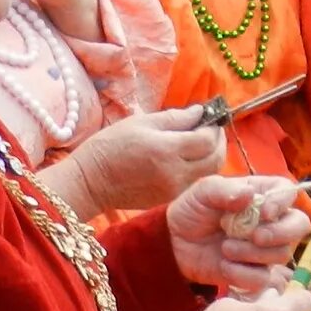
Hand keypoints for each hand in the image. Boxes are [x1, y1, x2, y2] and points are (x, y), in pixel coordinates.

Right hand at [49, 106, 225, 217]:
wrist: (91, 182)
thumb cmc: (110, 146)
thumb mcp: (140, 122)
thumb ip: (174, 118)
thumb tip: (200, 112)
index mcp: (166, 150)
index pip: (207, 139)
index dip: (214, 126)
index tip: (211, 116)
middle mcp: (175, 173)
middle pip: (216, 159)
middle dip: (219, 141)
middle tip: (212, 129)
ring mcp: (174, 189)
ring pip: (209, 172)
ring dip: (212, 155)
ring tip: (202, 142)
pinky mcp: (170, 198)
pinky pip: (195, 181)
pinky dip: (199, 167)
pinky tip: (188, 156)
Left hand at [169, 171, 309, 291]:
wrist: (174, 244)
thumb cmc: (192, 211)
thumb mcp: (202, 192)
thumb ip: (225, 190)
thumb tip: (249, 195)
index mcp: (261, 195)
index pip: (289, 192)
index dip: (282, 202)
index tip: (265, 212)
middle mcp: (270, 222)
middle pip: (299, 225)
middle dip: (281, 233)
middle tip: (255, 236)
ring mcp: (265, 249)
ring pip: (282, 254)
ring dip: (252, 253)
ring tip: (225, 248)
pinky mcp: (255, 273)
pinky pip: (263, 278)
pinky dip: (242, 273)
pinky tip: (223, 266)